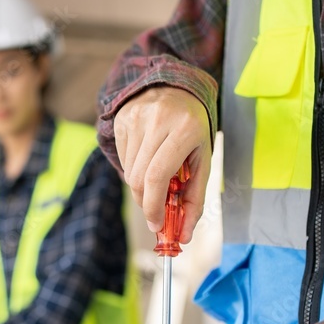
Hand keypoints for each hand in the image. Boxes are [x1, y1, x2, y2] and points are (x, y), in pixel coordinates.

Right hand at [114, 86, 211, 241]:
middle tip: (156, 211)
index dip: (153, 206)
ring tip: (156, 174)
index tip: (156, 225)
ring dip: (141, 185)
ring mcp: (136, 117)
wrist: (175, 88)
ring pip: (129, 172)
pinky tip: (146, 156)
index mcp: (185, 129)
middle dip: (147, 202)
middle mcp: (158, 120)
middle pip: (140, 178)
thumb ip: (195, 199)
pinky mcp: (121, 118)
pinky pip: (122, 158)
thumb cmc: (193, 130)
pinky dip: (134, 168)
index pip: (158, 176)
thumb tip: (185, 236)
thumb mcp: (202, 160)